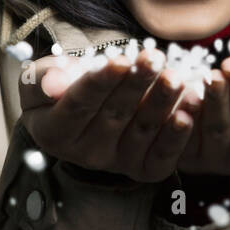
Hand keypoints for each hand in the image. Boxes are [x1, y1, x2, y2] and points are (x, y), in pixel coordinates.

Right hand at [19, 49, 194, 182]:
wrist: (85, 107)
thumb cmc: (62, 85)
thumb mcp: (41, 77)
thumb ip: (42, 79)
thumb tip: (53, 85)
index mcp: (53, 132)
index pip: (79, 104)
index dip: (100, 82)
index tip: (120, 60)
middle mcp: (84, 154)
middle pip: (114, 115)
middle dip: (137, 84)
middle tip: (154, 59)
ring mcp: (116, 164)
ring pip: (142, 132)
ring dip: (161, 104)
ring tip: (176, 78)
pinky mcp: (143, 170)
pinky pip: (161, 158)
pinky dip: (176, 138)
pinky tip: (188, 114)